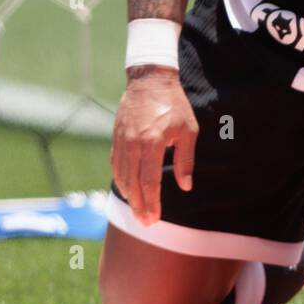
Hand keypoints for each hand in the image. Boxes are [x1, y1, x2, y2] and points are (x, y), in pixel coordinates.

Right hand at [110, 66, 197, 226]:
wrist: (150, 81)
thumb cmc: (174, 105)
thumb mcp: (188, 130)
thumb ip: (186, 160)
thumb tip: (185, 186)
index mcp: (153, 143)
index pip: (149, 181)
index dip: (152, 202)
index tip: (155, 218)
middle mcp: (133, 144)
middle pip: (132, 184)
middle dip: (139, 206)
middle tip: (145, 222)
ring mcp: (122, 141)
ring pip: (121, 176)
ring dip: (128, 196)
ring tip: (137, 210)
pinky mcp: (116, 138)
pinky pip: (115, 165)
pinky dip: (120, 180)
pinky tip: (127, 189)